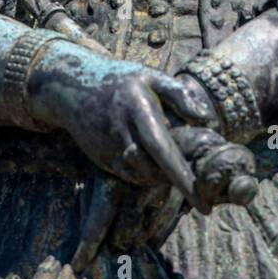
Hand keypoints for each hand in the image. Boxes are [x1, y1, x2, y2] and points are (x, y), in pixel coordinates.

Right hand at [26, 42, 212, 204]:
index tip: (202, 202)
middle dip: (178, 185)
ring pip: (142, 175)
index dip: (182, 176)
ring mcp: (109, 149)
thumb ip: (179, 94)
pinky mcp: (102, 160)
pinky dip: (146, 174)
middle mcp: (121, 133)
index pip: (162, 149)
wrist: (70, 86)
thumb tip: (206, 118)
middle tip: (203, 200)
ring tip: (177, 166)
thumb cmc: (119, 80)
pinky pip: (129, 175)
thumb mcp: (150, 76)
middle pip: (153, 169)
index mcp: (136, 110)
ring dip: (163, 175)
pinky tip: (156, 162)